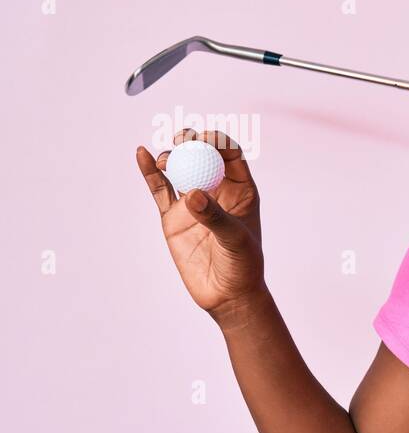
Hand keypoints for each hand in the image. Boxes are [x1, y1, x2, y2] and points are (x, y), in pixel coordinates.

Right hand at [136, 128, 265, 320]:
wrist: (227, 295)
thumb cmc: (243, 265)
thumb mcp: (235, 240)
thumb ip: (215, 217)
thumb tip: (193, 195)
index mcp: (241, 190)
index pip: (231, 155)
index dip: (218, 141)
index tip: (205, 138)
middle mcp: (216, 190)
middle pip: (202, 155)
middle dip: (191, 141)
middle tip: (182, 139)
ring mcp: (193, 202)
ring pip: (179, 168)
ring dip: (172, 156)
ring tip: (167, 161)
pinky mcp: (173, 216)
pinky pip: (159, 189)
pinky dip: (149, 172)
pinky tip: (141, 154)